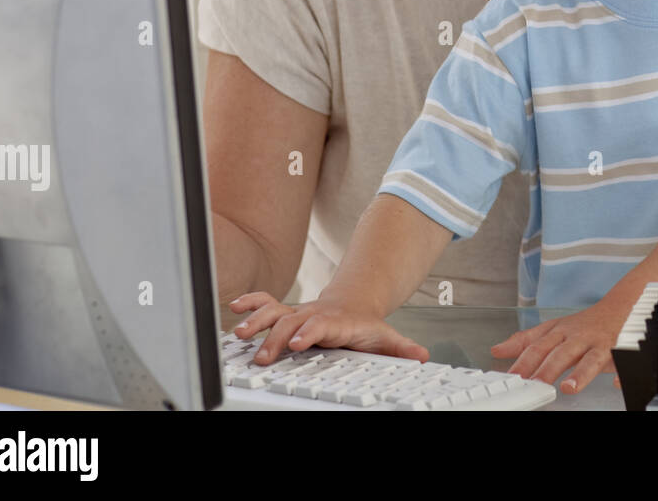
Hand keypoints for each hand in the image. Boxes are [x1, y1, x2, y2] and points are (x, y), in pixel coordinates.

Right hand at [229, 290, 428, 365]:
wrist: (354, 302)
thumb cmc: (365, 325)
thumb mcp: (385, 336)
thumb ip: (401, 348)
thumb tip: (422, 356)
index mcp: (335, 322)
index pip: (321, 326)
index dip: (309, 333)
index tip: (298, 344)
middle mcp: (314, 315)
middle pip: (292, 323)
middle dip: (276, 338)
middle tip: (263, 356)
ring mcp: (299, 312)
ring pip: (275, 311)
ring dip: (257, 321)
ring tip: (240, 334)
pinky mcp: (287, 312)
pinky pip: (267, 302)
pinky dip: (251, 303)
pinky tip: (235, 308)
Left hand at [489, 297, 627, 394]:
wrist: (621, 307)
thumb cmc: (583, 324)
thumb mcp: (553, 328)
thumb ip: (526, 340)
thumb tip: (497, 350)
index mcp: (560, 332)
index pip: (539, 346)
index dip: (525, 361)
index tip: (512, 376)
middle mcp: (578, 337)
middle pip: (562, 352)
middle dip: (548, 368)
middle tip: (536, 384)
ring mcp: (600, 344)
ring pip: (591, 358)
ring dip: (581, 372)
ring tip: (569, 387)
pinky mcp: (621, 350)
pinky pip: (623, 363)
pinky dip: (622, 372)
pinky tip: (616, 383)